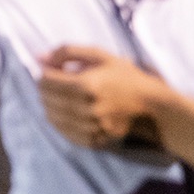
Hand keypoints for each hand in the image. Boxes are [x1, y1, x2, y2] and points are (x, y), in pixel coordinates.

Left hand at [39, 45, 165, 149]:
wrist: (153, 106)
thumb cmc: (126, 77)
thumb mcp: (100, 56)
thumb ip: (67, 52)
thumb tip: (39, 57)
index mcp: (86, 85)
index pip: (45, 81)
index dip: (45, 73)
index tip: (53, 71)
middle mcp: (86, 108)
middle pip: (46, 98)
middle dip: (46, 89)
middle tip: (57, 83)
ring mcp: (90, 127)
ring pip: (52, 116)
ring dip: (51, 105)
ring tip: (63, 97)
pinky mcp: (94, 140)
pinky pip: (64, 132)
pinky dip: (60, 121)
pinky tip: (68, 113)